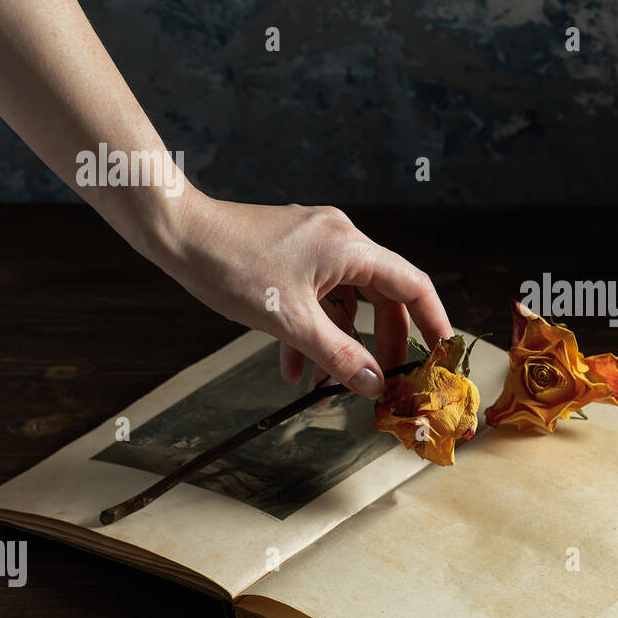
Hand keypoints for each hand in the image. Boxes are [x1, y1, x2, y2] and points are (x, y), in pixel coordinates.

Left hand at [153, 195, 451, 397]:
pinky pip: (318, 296)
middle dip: (384, 342)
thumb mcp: (288, 321)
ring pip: (347, 301)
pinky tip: (293, 365)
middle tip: (383, 380)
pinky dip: (313, 329)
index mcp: (350, 247)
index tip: (442, 354)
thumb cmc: (229, 266)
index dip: (433, 322)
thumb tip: (374, 385)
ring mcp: (315, 245)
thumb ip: (338, 355)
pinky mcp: (292, 253)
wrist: (176, 232)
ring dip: (341, 342)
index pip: (413, 286)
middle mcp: (340, 240)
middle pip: (383, 296)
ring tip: (328, 382)